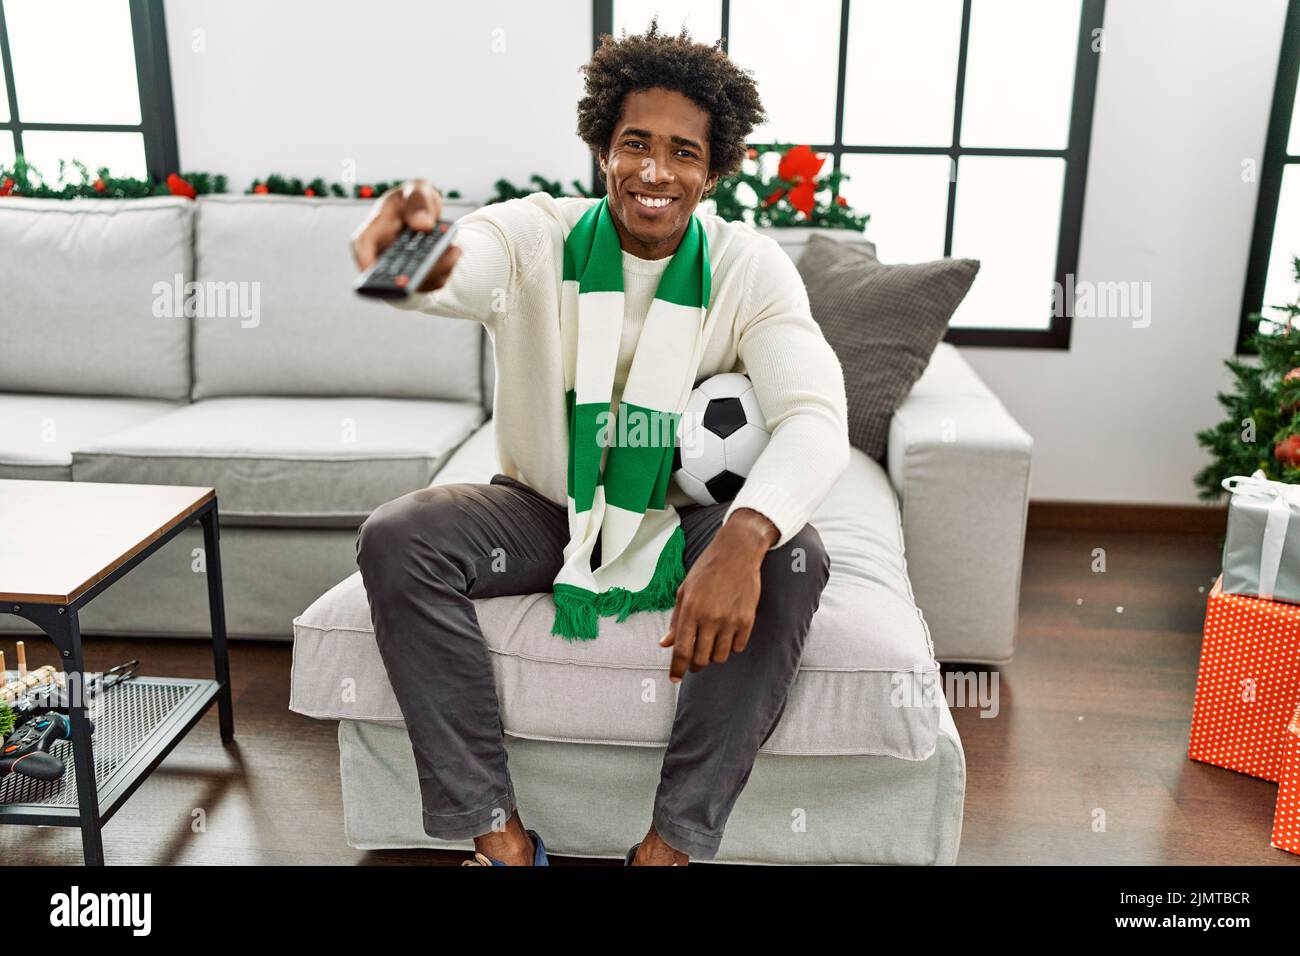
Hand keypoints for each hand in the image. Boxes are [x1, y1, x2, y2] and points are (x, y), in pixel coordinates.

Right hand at [350, 179, 461, 292]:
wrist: (426, 211)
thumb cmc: (414, 199)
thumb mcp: (417, 191)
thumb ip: (418, 203)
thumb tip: (423, 225)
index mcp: (375, 228)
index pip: (362, 246)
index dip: (366, 261)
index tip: (377, 272)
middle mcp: (383, 253)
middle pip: (392, 272)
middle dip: (415, 271)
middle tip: (432, 262)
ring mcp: (400, 269)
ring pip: (415, 281)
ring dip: (437, 268)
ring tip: (453, 249)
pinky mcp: (416, 278)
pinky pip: (430, 282)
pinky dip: (445, 270)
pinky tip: (454, 252)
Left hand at [660, 509, 778, 682]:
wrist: (737, 553)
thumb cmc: (707, 570)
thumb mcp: (684, 591)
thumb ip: (676, 620)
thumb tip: (665, 644)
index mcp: (691, 611)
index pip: (682, 651)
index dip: (677, 669)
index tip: (674, 679)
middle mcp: (710, 618)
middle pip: (701, 659)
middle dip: (695, 665)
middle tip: (694, 660)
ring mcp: (730, 620)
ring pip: (720, 657)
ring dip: (713, 655)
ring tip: (711, 643)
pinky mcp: (747, 620)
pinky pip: (738, 647)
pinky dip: (731, 646)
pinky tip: (727, 634)